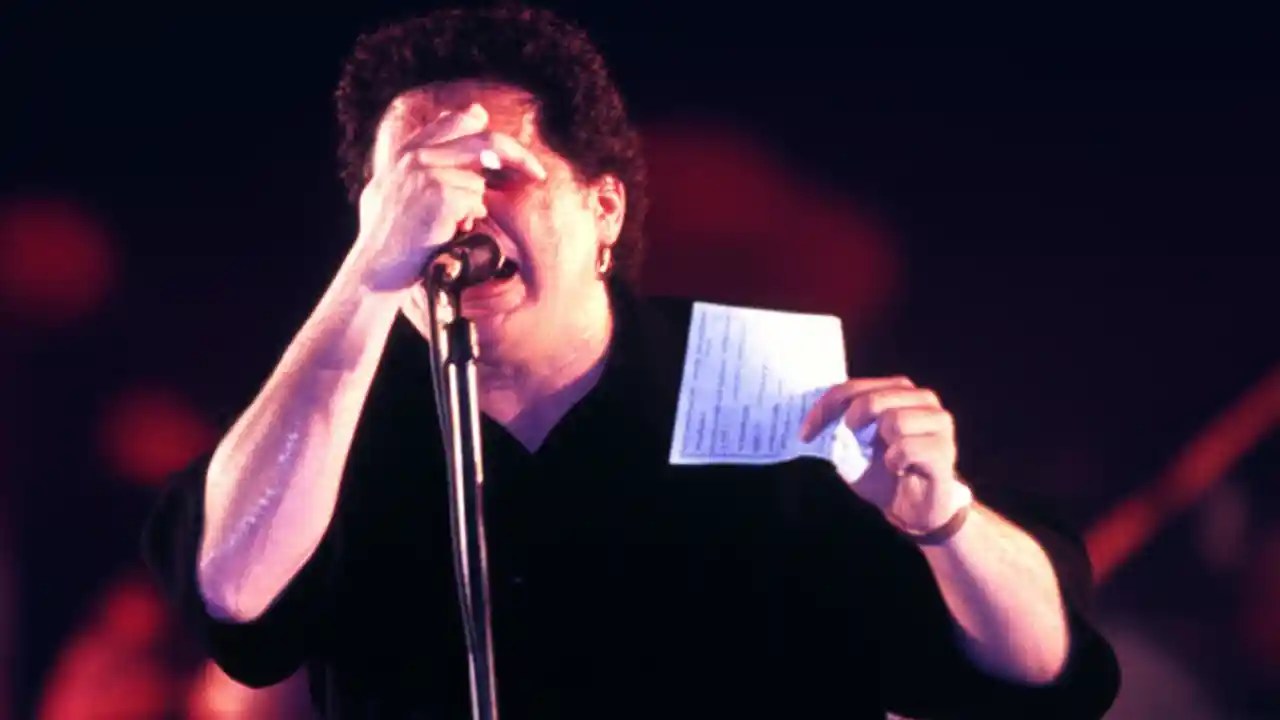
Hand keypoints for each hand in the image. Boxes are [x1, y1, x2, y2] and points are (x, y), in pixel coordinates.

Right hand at [347, 103, 547, 292]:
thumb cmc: (390, 238)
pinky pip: (476, 203)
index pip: (454, 121)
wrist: (375, 269)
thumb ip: (424, 161)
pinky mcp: (440, 194)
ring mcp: (427, 173)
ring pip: (478, 183)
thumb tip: (472, 118)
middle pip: (483, 141)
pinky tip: (447, 233)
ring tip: (446, 226)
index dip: (484, 128)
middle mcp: (415, 156)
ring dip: (472, 207)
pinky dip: (469, 221)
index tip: (504, 146)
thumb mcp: (394, 190)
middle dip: (517, 156)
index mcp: (405, 153)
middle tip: (537, 173)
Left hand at [799, 376, 971, 532]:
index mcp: (898, 392)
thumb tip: (820, 423)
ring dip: (880, 444)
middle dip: (849, 422)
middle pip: (872, 399)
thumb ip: (840, 431)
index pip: (853, 388)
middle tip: (846, 441)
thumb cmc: (885, 476)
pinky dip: (895, 460)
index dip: (825, 408)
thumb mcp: (853, 451)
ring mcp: (938, 421)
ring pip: (893, 420)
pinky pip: (907, 447)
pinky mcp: (943, 448)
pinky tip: (900, 468)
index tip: (805, 433)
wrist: (916, 509)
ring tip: (888, 458)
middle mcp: (922, 399)